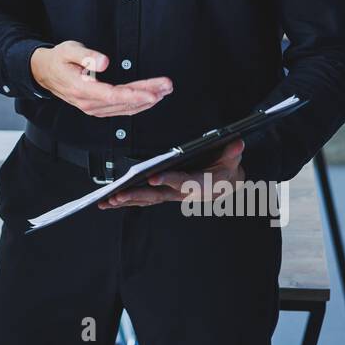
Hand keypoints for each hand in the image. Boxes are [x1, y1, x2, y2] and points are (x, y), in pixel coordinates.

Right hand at [30, 41, 171, 116]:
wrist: (45, 72)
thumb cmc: (58, 60)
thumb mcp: (68, 50)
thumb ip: (86, 56)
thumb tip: (103, 62)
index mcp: (81, 89)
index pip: (112, 95)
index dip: (134, 95)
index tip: (152, 92)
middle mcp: (88, 103)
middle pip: (123, 102)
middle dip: (148, 94)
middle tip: (166, 86)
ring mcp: (92, 108)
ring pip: (124, 108)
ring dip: (146, 101)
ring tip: (163, 90)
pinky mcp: (97, 108)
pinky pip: (120, 110)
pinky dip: (137, 105)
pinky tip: (149, 99)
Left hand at [97, 138, 244, 208]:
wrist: (225, 186)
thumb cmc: (225, 171)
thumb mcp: (232, 160)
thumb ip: (233, 152)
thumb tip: (237, 143)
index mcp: (199, 184)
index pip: (182, 182)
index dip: (169, 180)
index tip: (154, 178)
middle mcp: (182, 193)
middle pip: (157, 195)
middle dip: (137, 195)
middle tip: (117, 196)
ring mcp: (171, 195)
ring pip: (147, 199)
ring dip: (127, 201)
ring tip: (107, 202)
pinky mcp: (164, 195)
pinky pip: (144, 199)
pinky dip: (128, 200)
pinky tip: (111, 202)